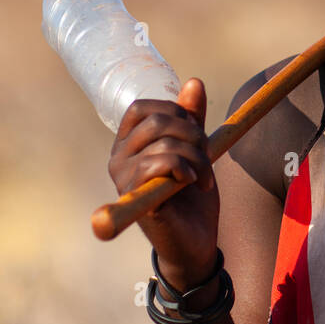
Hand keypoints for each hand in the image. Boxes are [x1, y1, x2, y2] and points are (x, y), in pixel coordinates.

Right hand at [108, 78, 219, 289]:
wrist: (196, 240)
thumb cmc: (191, 196)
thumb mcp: (195, 150)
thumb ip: (192, 118)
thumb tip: (194, 83)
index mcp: (127, 144)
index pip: (143, 108)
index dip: (175, 112)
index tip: (196, 131)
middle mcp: (118, 159)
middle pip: (157, 121)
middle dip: (193, 134)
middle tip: (207, 156)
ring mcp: (124, 180)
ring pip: (165, 144)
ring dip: (196, 158)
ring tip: (203, 178)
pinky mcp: (137, 197)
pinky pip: (160, 165)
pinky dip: (185, 168)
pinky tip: (191, 183)